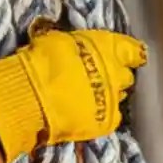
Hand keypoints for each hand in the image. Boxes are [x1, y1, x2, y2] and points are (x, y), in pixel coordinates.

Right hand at [0, 20, 146, 162]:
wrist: (30, 96)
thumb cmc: (40, 61)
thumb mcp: (60, 40)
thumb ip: (78, 45)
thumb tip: (78, 46)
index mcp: (107, 48)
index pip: (132, 49)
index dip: (130, 53)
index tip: (127, 55)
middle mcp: (116, 73)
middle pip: (126, 75)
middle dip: (116, 75)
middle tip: (101, 76)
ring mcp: (112, 99)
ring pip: (120, 95)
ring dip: (109, 94)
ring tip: (92, 96)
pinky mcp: (106, 121)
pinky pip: (113, 116)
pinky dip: (104, 114)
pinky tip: (91, 113)